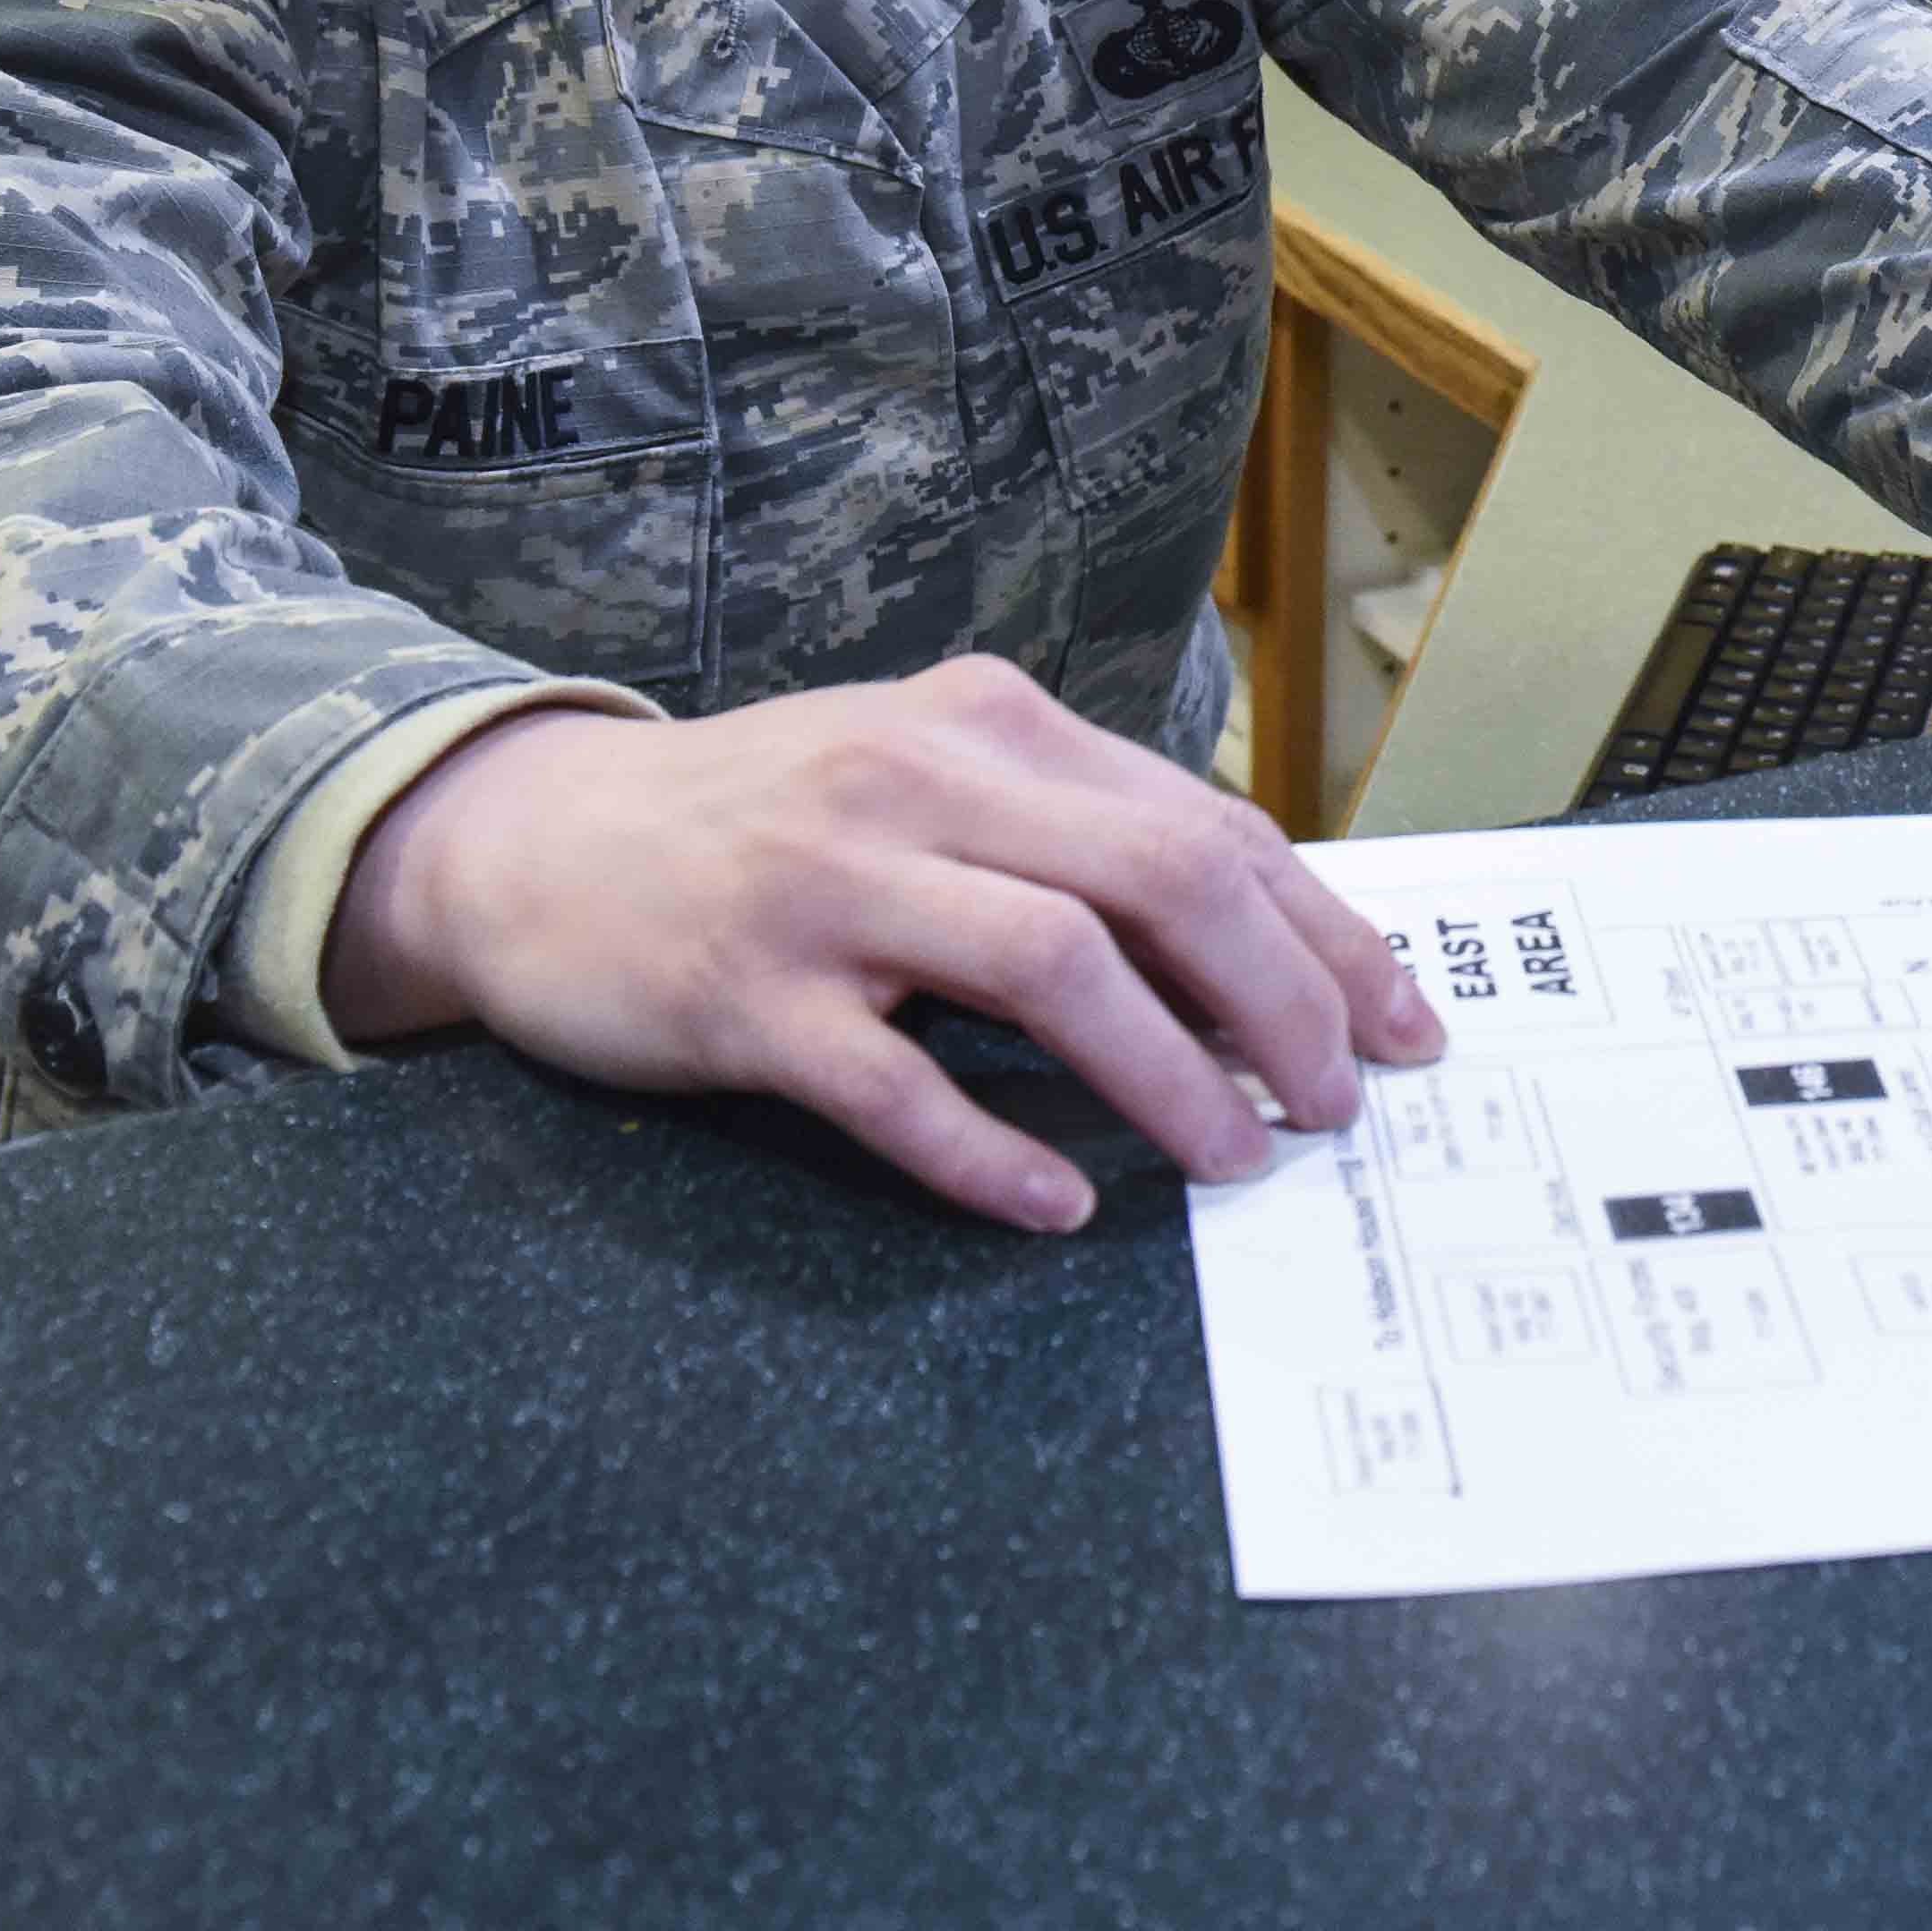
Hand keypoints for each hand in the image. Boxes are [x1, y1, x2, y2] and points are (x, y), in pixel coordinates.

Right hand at [319, 659, 1444, 1233]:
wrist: (527, 840)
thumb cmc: (762, 826)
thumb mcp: (928, 786)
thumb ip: (1070, 841)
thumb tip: (1253, 951)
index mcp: (992, 727)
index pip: (1208, 826)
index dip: (1325, 932)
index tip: (1404, 1027)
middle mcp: (923, 782)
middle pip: (1163, 879)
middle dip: (1285, 999)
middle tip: (1341, 1104)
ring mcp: (830, 884)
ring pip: (1053, 967)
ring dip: (1170, 1074)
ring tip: (1239, 1159)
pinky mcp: (744, 994)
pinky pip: (892, 1083)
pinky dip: (986, 1151)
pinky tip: (1054, 1203)